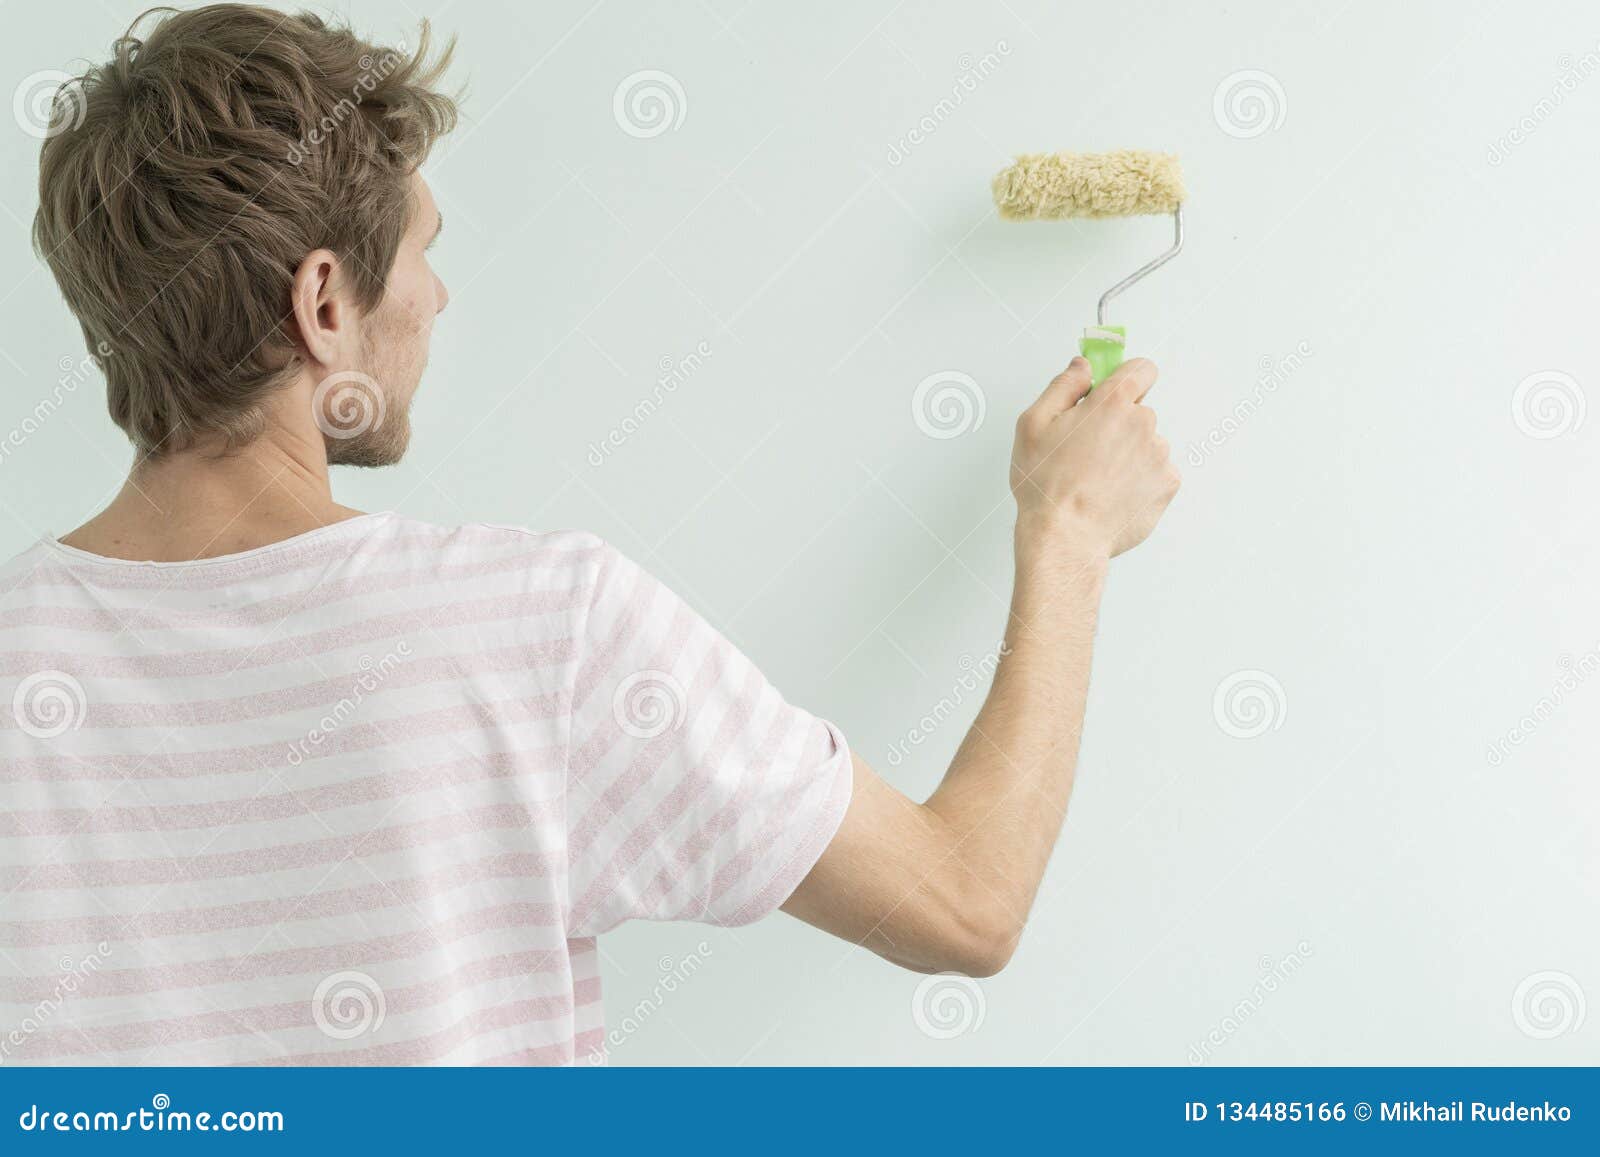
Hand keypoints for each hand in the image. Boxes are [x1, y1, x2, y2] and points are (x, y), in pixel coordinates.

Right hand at [1009, 356, 1179, 558]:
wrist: (1065, 537)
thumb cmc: (1046, 486)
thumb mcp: (1033, 424)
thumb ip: (1063, 385)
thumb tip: (1082, 368)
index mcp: (1112, 403)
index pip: (1141, 369)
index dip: (1126, 377)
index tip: (1113, 388)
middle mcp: (1142, 424)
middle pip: (1139, 412)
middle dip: (1117, 424)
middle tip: (1088, 450)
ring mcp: (1159, 455)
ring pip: (1147, 444)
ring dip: (1129, 455)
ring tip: (1098, 479)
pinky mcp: (1167, 484)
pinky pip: (1156, 473)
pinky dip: (1139, 481)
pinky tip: (1113, 493)